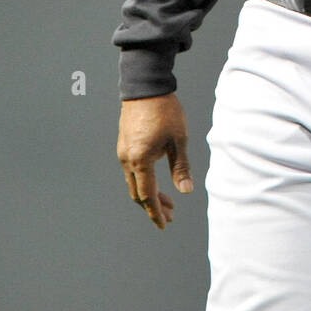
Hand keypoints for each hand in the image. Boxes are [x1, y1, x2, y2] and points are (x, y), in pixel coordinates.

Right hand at [117, 94, 194, 230]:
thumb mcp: (179, 140)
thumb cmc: (165, 111)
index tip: (165, 224)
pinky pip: (131, 170)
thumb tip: (186, 191)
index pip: (147, 195)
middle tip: (171, 214)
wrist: (145, 86)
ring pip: (134, 182)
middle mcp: (127, 159)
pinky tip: (156, 179)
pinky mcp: (124, 144)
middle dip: (154, 206)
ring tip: (168, 199)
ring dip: (149, 193)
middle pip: (138, 193)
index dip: (156, 212)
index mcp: (141, 160)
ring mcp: (123, 152)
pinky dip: (144, 180)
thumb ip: (181, 167)